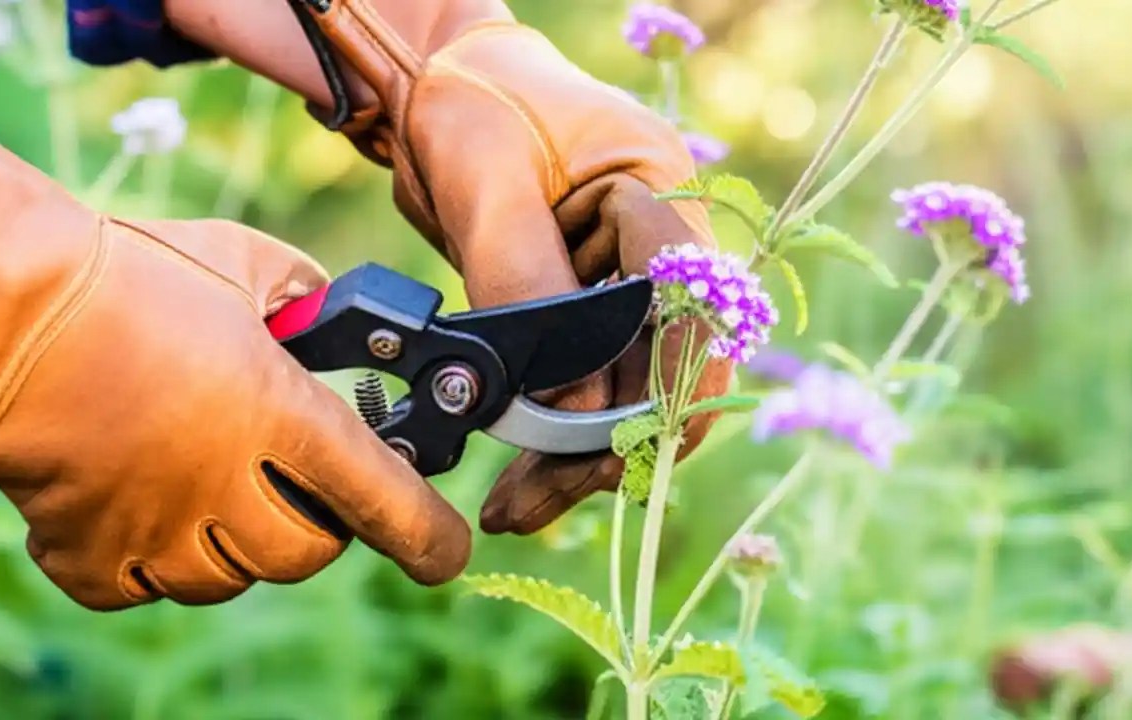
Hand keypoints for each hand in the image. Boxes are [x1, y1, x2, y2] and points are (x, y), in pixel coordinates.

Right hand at [0, 125, 469, 609]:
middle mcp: (227, 484)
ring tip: (209, 481)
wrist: (8, 308)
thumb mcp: (245, 264)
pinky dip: (154, 558)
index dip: (426, 536)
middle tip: (295, 481)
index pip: (383, 499)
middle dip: (317, 525)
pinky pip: (144, 586)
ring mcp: (157, 527)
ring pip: (229, 578)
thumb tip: (328, 315)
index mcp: (281, 414)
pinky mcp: (90, 552)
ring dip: (237, 543)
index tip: (444, 553)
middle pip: (308, 554)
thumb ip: (306, 297)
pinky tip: (142, 502)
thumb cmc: (130, 275)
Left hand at [297, 1, 733, 534]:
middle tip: (533, 504)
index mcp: (663, 192)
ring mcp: (629, 280)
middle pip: (667, 368)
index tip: (598, 450)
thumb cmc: (469, 99)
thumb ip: (525, 281)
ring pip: (630, 392)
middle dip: (607, 446)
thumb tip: (562, 406)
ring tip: (512, 509)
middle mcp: (662, 247)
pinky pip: (591, 386)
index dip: (662, 389)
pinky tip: (518, 477)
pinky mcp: (591, 310)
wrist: (437, 82)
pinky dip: (556, 434)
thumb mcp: (487, 177)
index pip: (694, 309)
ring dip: (576, 456)